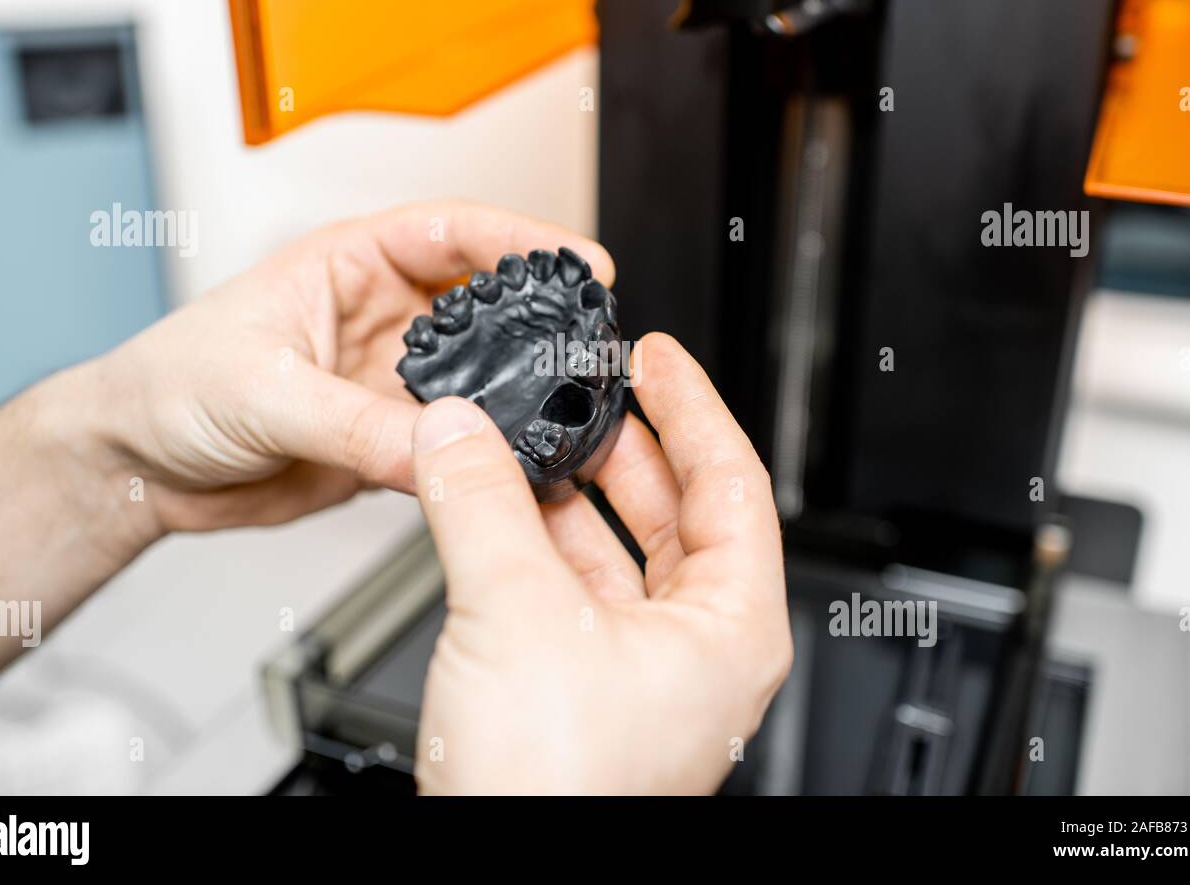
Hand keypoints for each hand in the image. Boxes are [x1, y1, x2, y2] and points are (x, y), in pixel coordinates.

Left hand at [91, 202, 612, 532]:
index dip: (521, 240)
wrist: (136, 468)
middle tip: (591, 340)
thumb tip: (434, 449)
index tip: (579, 262)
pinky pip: (451, 447)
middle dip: (541, 319)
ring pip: (478, 382)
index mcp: (350, 265)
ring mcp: (390, 382)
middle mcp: (382, 318)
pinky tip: (509, 467)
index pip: (452, 233)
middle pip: (487, 307)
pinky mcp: (388, 442)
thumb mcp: (262, 390)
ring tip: (566, 410)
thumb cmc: (167, 386)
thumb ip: (353, 424)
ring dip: (518, 396)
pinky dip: (482, 458)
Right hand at [410, 333, 791, 793]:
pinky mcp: (580, 692)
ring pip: (614, 554)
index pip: (733, 482)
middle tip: (590, 391)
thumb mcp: (516, 614)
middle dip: (626, 448)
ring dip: (569, 496)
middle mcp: (695, 649)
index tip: (660, 358)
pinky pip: (567, 592)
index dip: (695, 408)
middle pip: (676, 514)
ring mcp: (638, 673)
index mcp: (730, 627)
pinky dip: (532, 545)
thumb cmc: (557, 793)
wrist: (497, 879)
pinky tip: (495, 512)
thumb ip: (481, 506)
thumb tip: (457, 434)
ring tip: (527, 442)